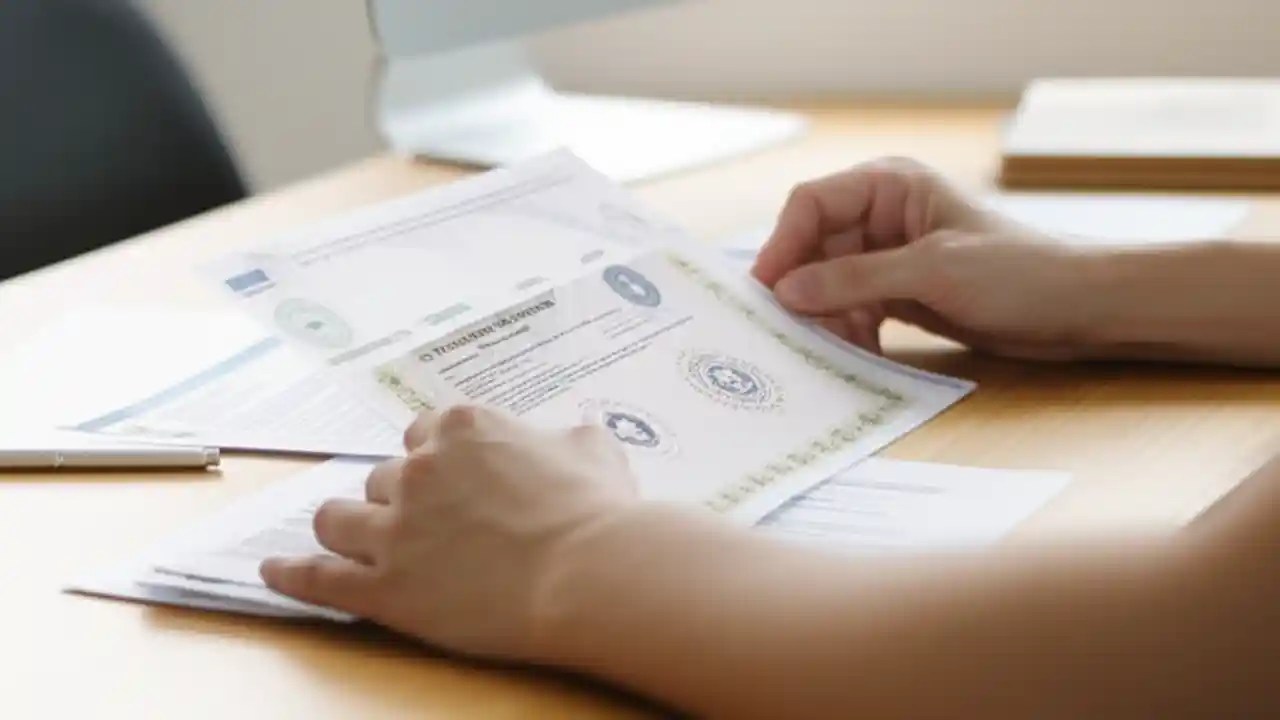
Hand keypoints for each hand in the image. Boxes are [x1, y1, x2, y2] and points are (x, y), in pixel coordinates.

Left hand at [261, 405, 639, 660]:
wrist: (590, 574)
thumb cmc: (599, 512)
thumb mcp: (594, 449)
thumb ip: (568, 436)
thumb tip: (570, 437)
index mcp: (463, 428)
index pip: (426, 434)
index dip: (438, 460)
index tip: (453, 480)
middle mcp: (419, 469)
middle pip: (386, 477)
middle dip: (403, 498)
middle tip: (431, 524)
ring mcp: (395, 528)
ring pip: (340, 517)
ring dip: (347, 526)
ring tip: (349, 539)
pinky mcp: (384, 586)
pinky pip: (318, 576)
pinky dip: (293, 573)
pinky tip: (275, 570)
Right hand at [753, 157, 1106, 360]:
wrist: (1080, 310)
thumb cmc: (1020, 273)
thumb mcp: (933, 271)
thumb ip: (856, 278)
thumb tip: (787, 290)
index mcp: (890, 186)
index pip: (811, 204)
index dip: (782, 246)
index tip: (767, 293)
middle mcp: (882, 216)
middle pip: (812, 249)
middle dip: (804, 292)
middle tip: (793, 335)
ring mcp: (889, 257)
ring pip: (828, 285)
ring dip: (827, 319)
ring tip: (835, 351)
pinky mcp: (900, 293)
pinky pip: (852, 310)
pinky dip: (848, 333)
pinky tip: (856, 356)